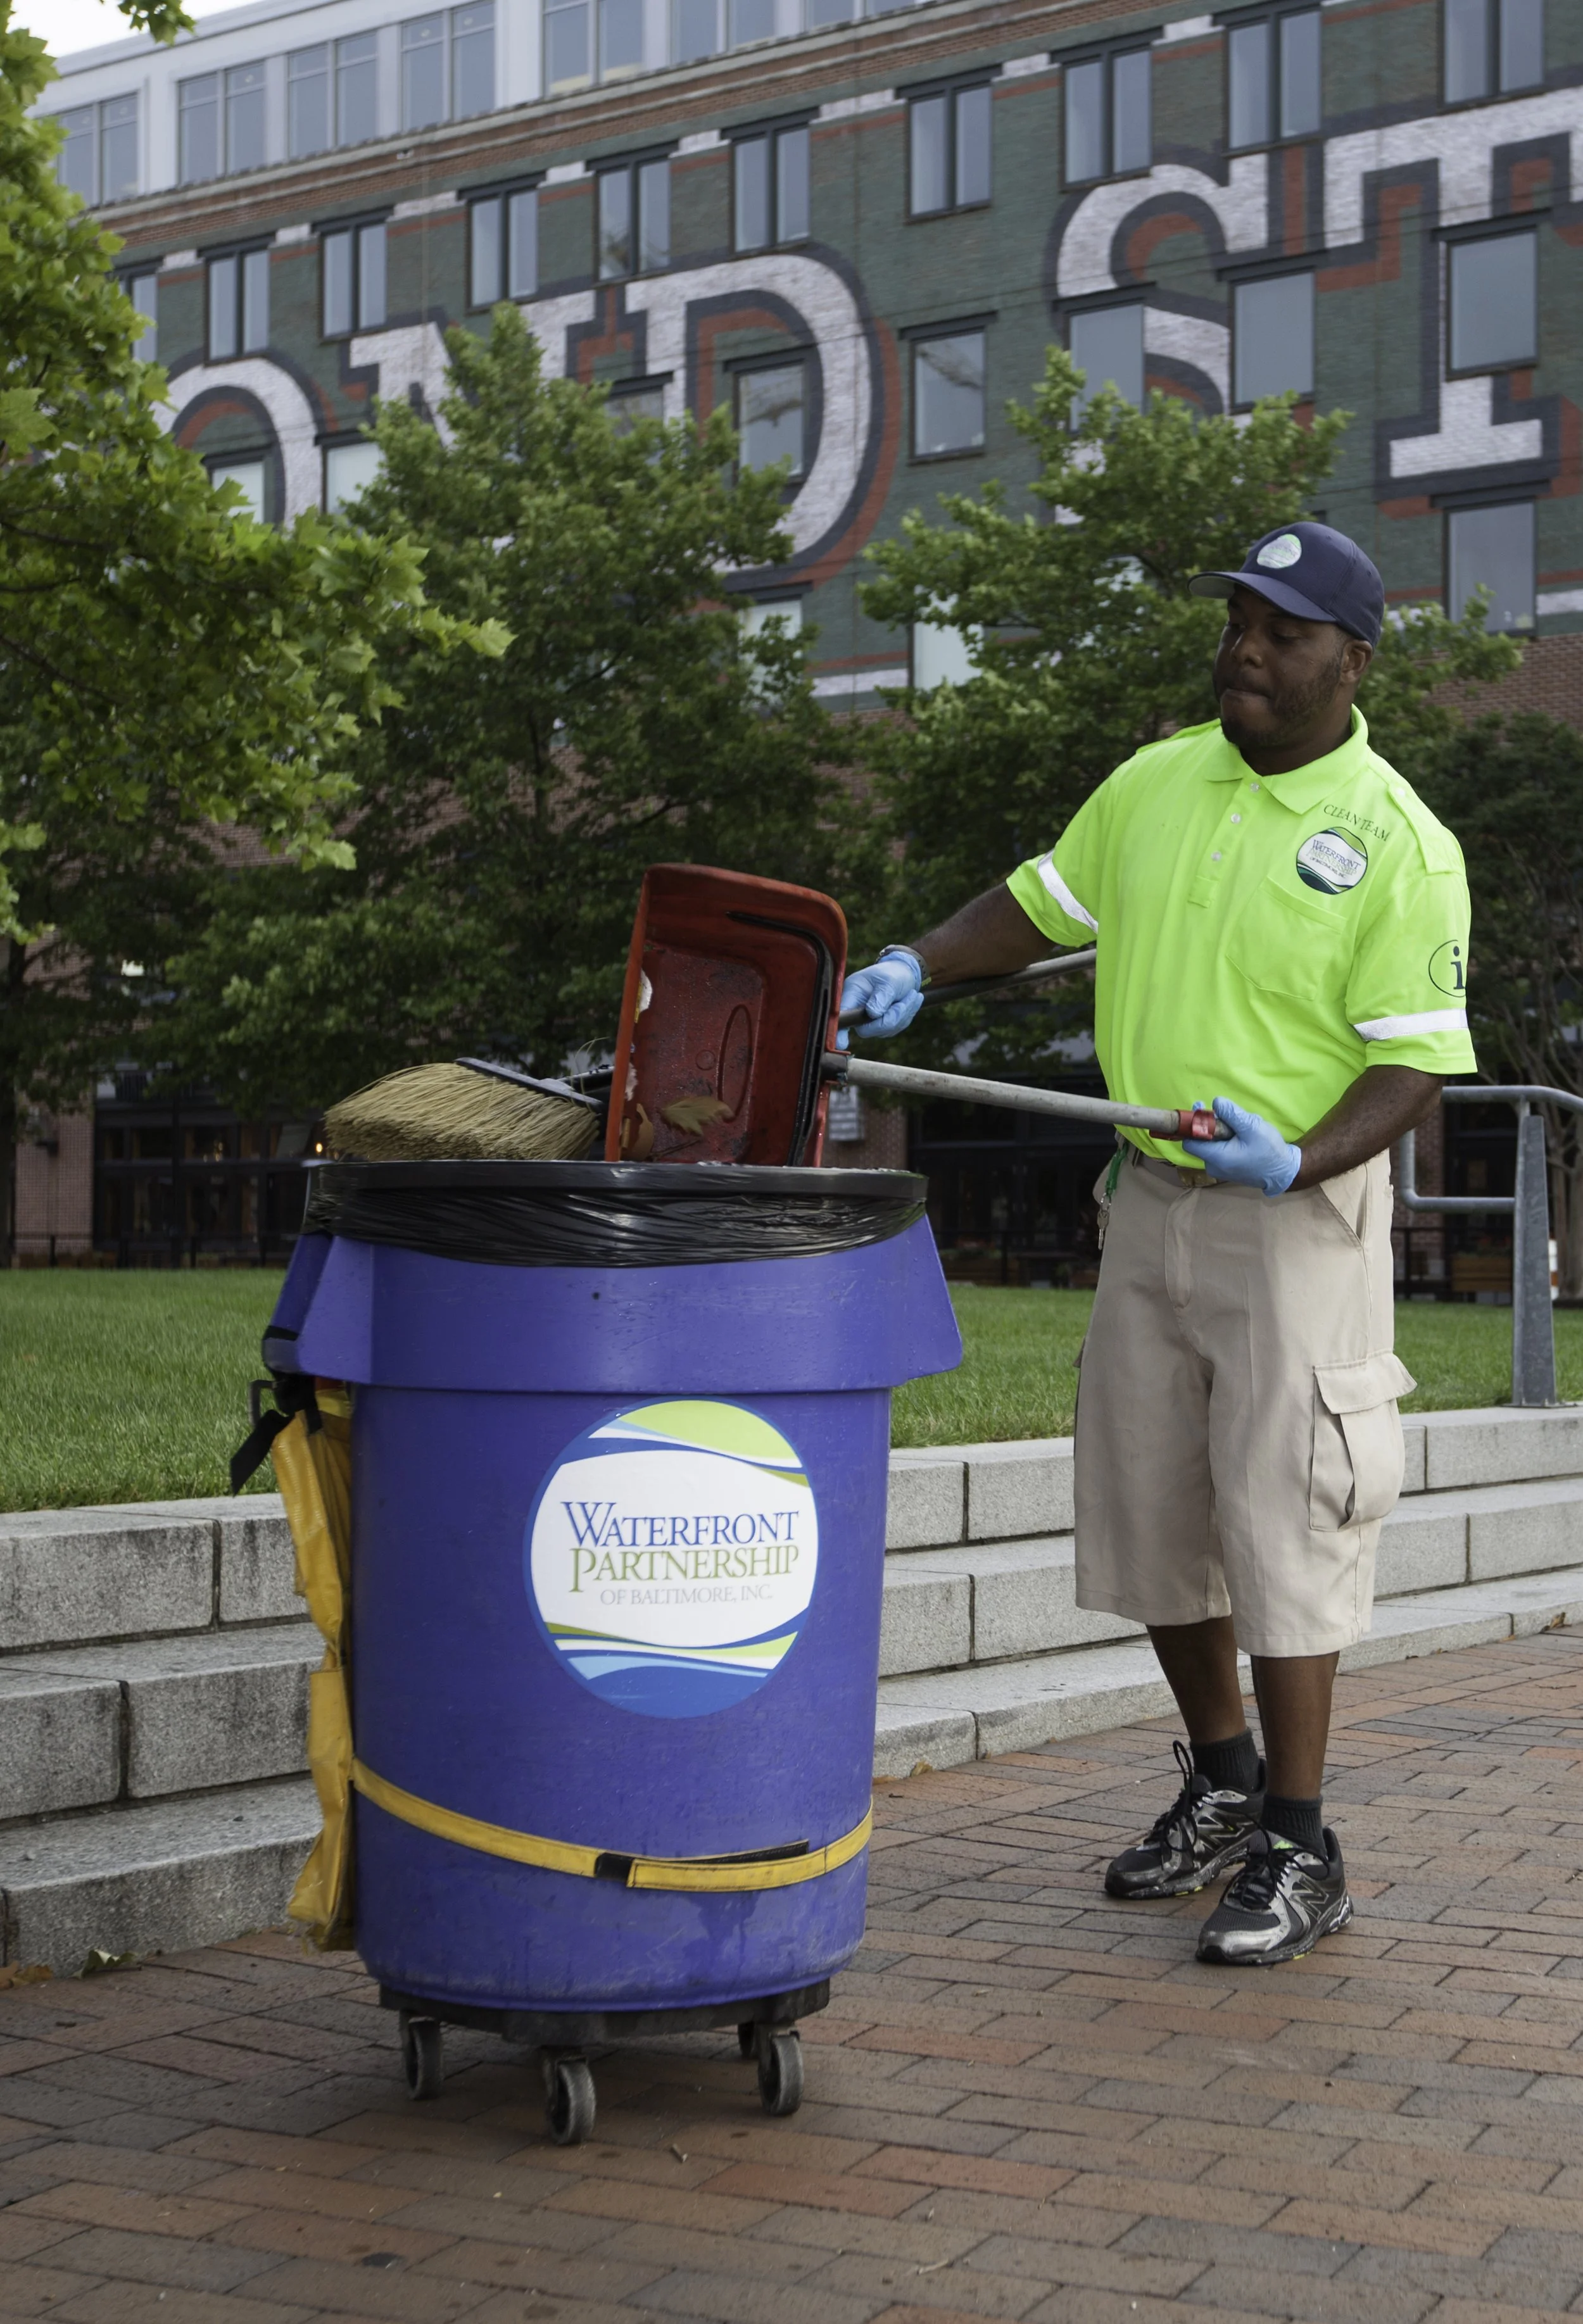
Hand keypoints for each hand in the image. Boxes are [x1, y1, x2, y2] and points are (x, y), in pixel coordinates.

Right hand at [837, 951, 924, 1046]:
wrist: (902, 973)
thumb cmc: (892, 973)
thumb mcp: (889, 980)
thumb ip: (881, 996)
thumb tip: (872, 1014)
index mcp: (851, 994)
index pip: (841, 1017)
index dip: (839, 1031)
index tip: (841, 1043)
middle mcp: (855, 1011)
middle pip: (869, 1028)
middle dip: (893, 1015)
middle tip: (911, 995)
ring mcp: (867, 1021)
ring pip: (886, 1029)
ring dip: (903, 1013)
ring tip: (911, 994)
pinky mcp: (880, 1027)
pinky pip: (895, 1028)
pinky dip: (906, 1015)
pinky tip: (909, 1000)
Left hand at [1181, 1096, 1300, 1195]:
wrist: (1284, 1172)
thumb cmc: (1270, 1151)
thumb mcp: (1253, 1127)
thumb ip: (1232, 1114)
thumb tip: (1215, 1102)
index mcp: (1216, 1158)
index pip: (1189, 1142)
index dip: (1193, 1125)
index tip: (1204, 1111)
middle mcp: (1213, 1166)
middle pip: (1201, 1140)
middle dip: (1213, 1124)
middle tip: (1229, 1115)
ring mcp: (1220, 1168)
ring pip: (1212, 1143)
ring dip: (1223, 1130)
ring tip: (1244, 1127)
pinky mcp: (1227, 1167)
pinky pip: (1220, 1149)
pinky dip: (1228, 1139)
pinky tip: (1244, 1135)